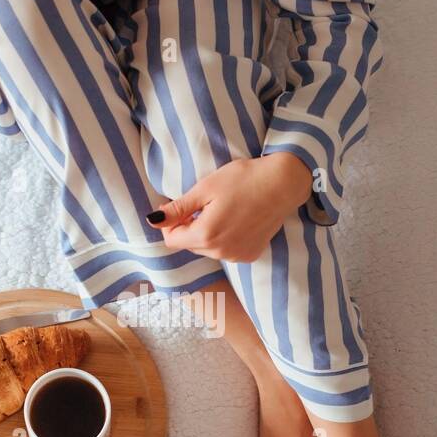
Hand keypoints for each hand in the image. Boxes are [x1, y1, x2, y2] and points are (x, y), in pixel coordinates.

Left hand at [147, 153, 313, 261]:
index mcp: (206, 235)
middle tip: (202, 203)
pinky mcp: (250, 255)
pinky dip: (224, 238)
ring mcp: (237, 256)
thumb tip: (153, 220)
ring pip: (208, 249)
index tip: (176, 207)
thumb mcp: (205, 188)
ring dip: (207, 233)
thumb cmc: (244, 179)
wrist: (283, 183)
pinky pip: (226, 251)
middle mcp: (220, 252)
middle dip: (189, 227)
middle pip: (190, 245)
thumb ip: (178, 208)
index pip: (172, 240)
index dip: (169, 224)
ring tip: (222, 209)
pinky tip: (236, 219)